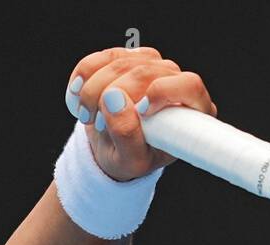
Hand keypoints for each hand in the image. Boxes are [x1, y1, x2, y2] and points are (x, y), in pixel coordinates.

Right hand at [66, 47, 217, 182]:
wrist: (112, 148)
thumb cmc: (131, 159)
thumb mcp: (131, 162)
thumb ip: (127, 135)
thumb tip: (113, 98)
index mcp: (191, 111)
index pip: (189, 85)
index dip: (162, 92)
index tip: (140, 111)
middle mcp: (176, 82)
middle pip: (146, 72)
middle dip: (112, 97)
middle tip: (97, 124)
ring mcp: (152, 66)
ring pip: (120, 62)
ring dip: (93, 90)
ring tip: (87, 116)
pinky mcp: (128, 57)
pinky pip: (101, 56)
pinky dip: (83, 76)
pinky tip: (78, 97)